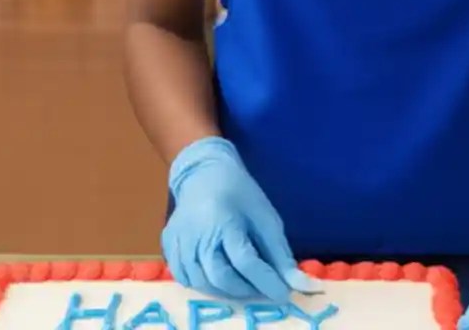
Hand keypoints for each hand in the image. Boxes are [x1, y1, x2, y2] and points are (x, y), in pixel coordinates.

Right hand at [163, 136, 319, 303]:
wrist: (203, 174)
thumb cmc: (240, 194)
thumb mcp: (266, 218)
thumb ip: (280, 254)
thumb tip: (300, 285)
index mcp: (225, 221)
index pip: (246, 261)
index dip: (266, 281)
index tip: (283, 294)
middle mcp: (198, 234)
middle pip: (221, 277)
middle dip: (246, 290)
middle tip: (262, 290)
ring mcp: (179, 241)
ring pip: (201, 282)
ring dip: (226, 291)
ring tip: (243, 284)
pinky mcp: (168, 245)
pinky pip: (184, 277)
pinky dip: (203, 284)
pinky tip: (218, 277)